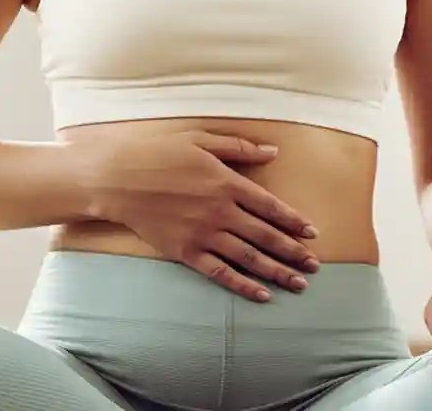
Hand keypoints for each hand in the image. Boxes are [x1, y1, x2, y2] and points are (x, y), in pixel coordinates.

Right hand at [86, 131, 319, 301]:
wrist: (116, 178)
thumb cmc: (156, 152)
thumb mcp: (198, 138)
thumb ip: (238, 146)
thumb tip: (272, 151)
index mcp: (226, 182)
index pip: (270, 205)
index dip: (293, 221)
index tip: (312, 233)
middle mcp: (220, 211)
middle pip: (266, 236)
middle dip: (294, 252)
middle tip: (315, 266)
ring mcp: (203, 234)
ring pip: (249, 257)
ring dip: (277, 272)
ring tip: (299, 284)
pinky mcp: (185, 251)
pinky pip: (220, 272)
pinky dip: (243, 285)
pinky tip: (261, 294)